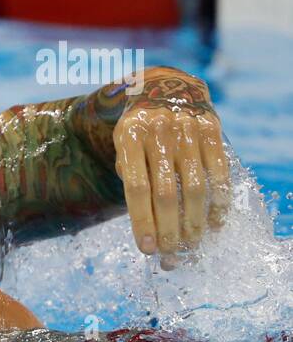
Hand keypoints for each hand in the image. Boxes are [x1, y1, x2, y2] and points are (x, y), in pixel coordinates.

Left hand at [112, 70, 229, 264]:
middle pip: (165, 192)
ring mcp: (187, 129)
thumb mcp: (122, 144)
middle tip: (170, 255)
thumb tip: (147, 229)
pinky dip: (219, 201)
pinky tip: (215, 223)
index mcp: (128, 136)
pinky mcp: (212, 129)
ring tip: (190, 244)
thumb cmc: (140, 129)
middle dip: (168, 229)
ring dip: (194, 222)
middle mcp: (158, 131)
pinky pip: (219, 172)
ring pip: (194, 186)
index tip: (146, 249)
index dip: (141, 221)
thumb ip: (130, 176)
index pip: (135, 187)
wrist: (167, 87)